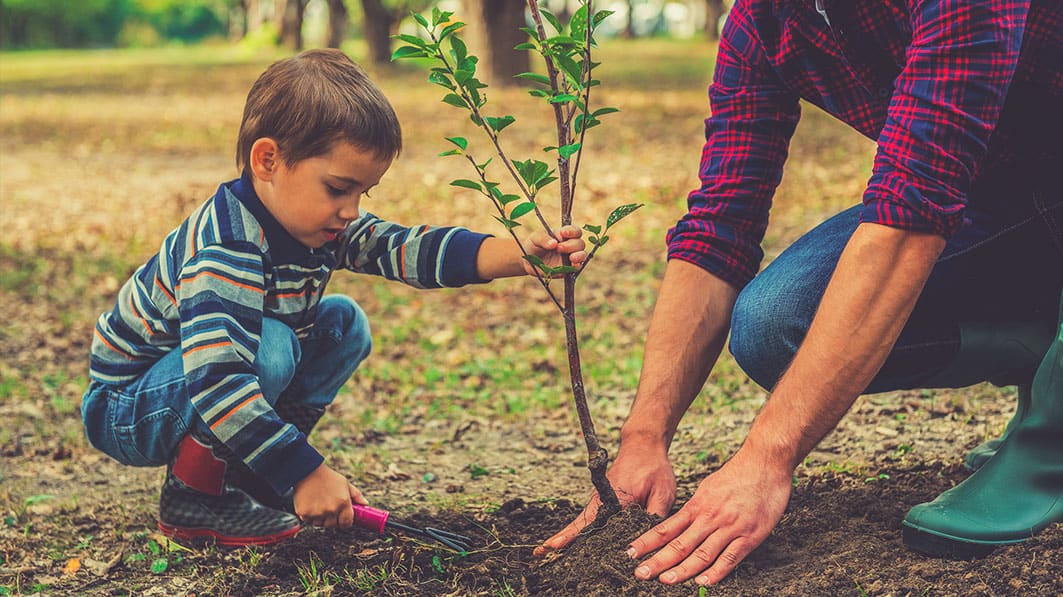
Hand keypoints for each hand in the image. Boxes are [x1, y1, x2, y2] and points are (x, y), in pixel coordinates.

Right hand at [293, 462, 367, 527]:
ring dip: (320, 518)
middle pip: (333, 525)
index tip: (342, 518)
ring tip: (319, 504)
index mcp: (343, 503)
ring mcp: (317, 513)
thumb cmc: (327, 477)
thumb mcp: (345, 484)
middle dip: (332, 519)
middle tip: (329, 508)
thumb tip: (365, 504)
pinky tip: (310, 504)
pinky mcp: (305, 513)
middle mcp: (331, 510)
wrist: (307, 471)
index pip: (347, 523)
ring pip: (320, 524)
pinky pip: (309, 521)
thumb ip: (356, 496)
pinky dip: (310, 516)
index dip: (345, 522)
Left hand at [523, 225, 586, 276]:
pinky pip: (577, 267)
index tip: (564, 233)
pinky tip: (573, 265)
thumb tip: (554, 243)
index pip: (575, 230)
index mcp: (563, 235)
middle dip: (571, 245)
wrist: (528, 262)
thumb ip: (543, 238)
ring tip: (571, 258)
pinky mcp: (568, 269)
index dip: (572, 231)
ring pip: (582, 254)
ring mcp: (570, 257)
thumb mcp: (534, 238)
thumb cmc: (533, 245)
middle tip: (559, 248)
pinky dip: (577, 266)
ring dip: (579, 255)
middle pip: (580, 243)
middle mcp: (570, 245)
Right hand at [535, 440, 675, 554]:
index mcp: (613, 500)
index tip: (553, 546)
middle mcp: (601, 501)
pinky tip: (573, 545)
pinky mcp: (603, 503)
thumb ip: (655, 518)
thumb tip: (649, 543)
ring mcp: (600, 502)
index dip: (570, 536)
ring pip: (582, 524)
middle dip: (560, 540)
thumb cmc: (654, 468)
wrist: (644, 446)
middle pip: (579, 526)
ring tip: (546, 553)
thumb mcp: (662, 493)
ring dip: (567, 538)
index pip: (589, 522)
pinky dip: (579, 532)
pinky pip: (589, 520)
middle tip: (539, 554)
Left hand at [627, 448, 791, 585]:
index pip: (666, 528)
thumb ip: (696, 507)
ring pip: (702, 553)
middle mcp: (709, 517)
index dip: (647, 542)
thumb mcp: (709, 487)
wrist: (766, 461)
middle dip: (658, 561)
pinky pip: (730, 557)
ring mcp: (729, 527)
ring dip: (683, 570)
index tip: (631, 552)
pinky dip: (716, 572)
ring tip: (665, 581)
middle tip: (640, 573)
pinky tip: (704, 582)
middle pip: (679, 544)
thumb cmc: (738, 473)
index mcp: (697, 505)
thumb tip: (682, 521)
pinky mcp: (750, 535)